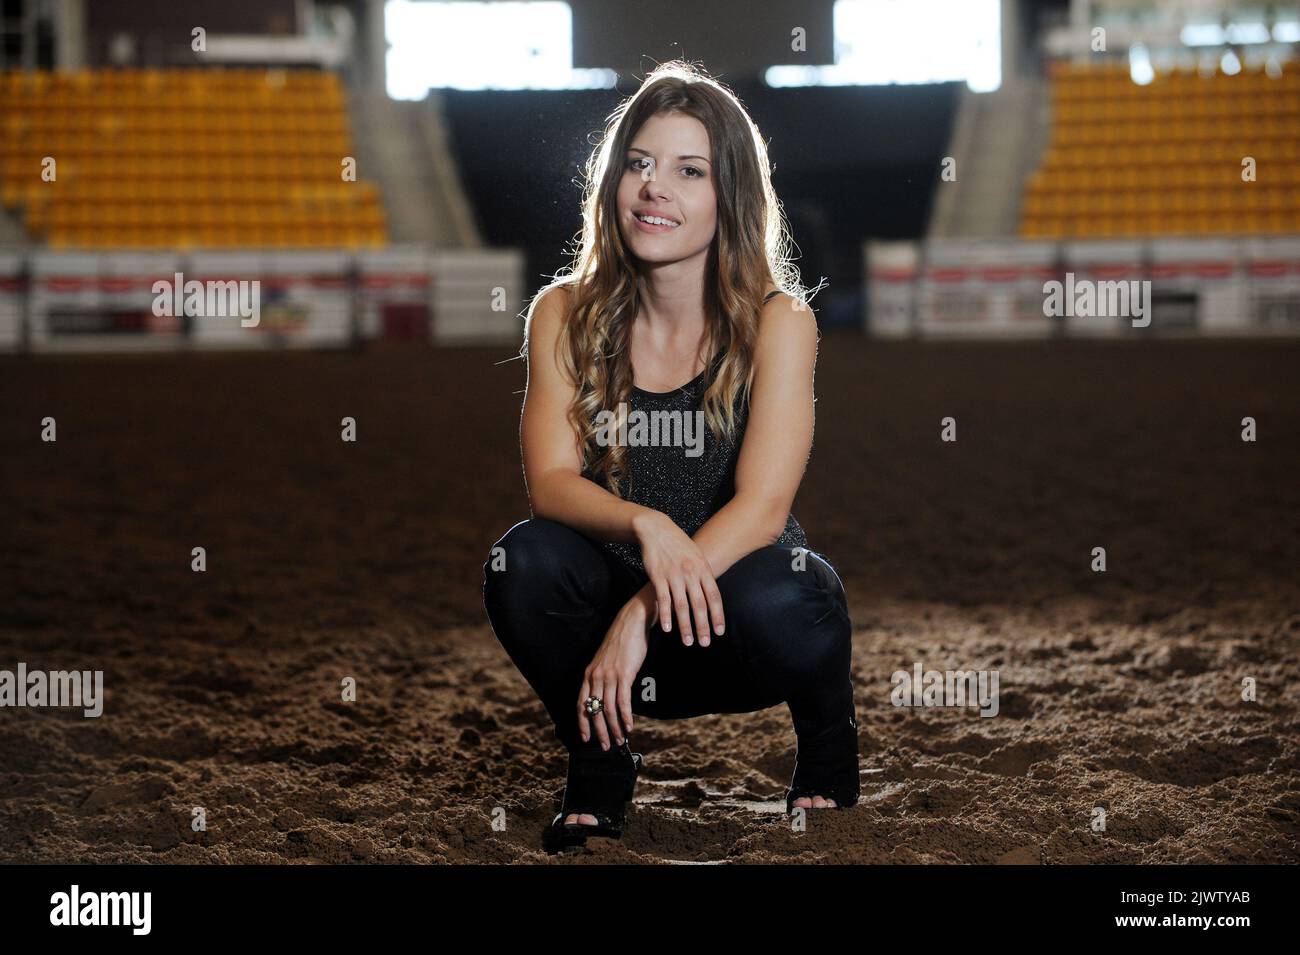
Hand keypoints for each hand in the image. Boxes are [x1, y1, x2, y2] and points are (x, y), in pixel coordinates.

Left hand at [577, 593, 650, 748]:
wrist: (631, 622)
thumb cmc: (621, 642)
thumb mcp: (605, 661)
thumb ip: (603, 678)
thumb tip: (607, 698)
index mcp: (589, 674)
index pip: (581, 704)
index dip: (582, 723)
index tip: (586, 738)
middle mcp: (596, 676)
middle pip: (594, 711)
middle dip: (600, 732)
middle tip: (606, 747)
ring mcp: (609, 675)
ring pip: (609, 709)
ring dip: (614, 728)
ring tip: (620, 740)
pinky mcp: (624, 674)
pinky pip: (623, 701)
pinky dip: (625, 716)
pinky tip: (629, 726)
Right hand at [633, 510, 724, 646]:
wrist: (656, 529)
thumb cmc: (678, 544)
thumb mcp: (696, 555)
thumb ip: (704, 574)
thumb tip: (712, 593)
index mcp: (703, 568)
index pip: (714, 596)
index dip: (717, 615)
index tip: (719, 632)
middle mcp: (690, 572)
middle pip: (699, 604)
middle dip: (703, 626)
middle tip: (705, 643)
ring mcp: (674, 574)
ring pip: (682, 605)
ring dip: (685, 626)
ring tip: (688, 642)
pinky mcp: (658, 576)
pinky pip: (663, 599)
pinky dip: (666, 615)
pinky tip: (668, 628)